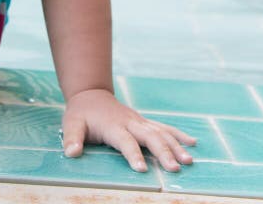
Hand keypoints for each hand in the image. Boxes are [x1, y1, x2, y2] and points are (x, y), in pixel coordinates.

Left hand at [62, 88, 195, 172]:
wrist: (91, 94)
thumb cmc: (80, 113)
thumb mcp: (70, 124)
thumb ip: (71, 139)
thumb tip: (71, 153)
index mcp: (113, 126)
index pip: (125, 141)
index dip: (133, 154)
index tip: (142, 169)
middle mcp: (130, 123)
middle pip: (149, 137)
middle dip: (163, 152)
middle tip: (174, 169)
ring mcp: (139, 121)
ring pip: (160, 133)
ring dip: (175, 146)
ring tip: (188, 161)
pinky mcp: (144, 122)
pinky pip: (164, 128)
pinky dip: (178, 135)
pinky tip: (192, 142)